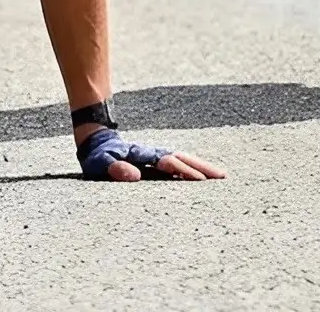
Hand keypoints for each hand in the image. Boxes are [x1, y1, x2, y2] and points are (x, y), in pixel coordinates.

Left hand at [75, 127, 224, 182]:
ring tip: (221, 176)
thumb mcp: (100, 164)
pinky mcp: (157, 160)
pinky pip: (180, 162)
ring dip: (202, 166)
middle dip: (202, 167)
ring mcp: (157, 155)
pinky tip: (204, 176)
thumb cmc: (98, 156)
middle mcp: (153, 153)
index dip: (181, 170)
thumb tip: (135, 176)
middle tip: (222, 177)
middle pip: (182, 157)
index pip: (166, 161)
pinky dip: (194, 167)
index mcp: (142, 154)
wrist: (98, 140)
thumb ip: (115, 168)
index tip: (198, 180)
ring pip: (184, 158)